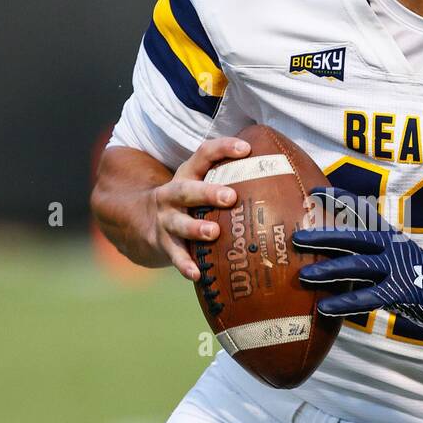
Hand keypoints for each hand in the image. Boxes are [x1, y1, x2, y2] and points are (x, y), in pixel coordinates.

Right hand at [147, 136, 249, 280]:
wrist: (139, 220)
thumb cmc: (188, 201)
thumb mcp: (200, 184)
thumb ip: (230, 180)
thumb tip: (283, 177)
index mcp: (187, 175)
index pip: (203, 154)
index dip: (223, 148)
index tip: (246, 148)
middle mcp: (172, 195)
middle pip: (186, 190)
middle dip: (208, 193)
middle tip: (230, 197)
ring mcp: (166, 220)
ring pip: (179, 223)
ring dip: (195, 228)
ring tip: (213, 232)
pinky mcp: (163, 244)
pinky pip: (175, 255)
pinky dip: (185, 265)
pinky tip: (197, 274)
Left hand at [293, 187, 422, 341]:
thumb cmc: (412, 273)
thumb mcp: (392, 253)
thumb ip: (366, 250)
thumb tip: (330, 248)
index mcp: (387, 234)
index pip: (361, 210)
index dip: (339, 199)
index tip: (314, 191)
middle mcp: (390, 246)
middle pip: (352, 237)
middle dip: (323, 236)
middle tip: (296, 237)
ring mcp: (395, 268)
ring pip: (356, 266)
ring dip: (328, 270)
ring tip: (303, 275)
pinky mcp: (399, 291)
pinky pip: (366, 298)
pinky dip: (343, 303)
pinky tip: (324, 307)